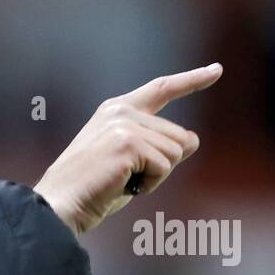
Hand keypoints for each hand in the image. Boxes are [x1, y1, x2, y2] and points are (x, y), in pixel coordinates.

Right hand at [33, 63, 222, 234]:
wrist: (59, 204)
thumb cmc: (91, 190)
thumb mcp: (128, 163)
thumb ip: (157, 147)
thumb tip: (193, 140)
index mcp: (116, 111)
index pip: (162, 89)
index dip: (192, 80)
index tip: (216, 70)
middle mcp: (122, 112)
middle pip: (179, 137)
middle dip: (162, 165)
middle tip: (125, 179)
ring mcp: (125, 126)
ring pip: (175, 153)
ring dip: (156, 177)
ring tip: (122, 182)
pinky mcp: (129, 144)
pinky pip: (164, 167)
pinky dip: (150, 184)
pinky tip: (124, 186)